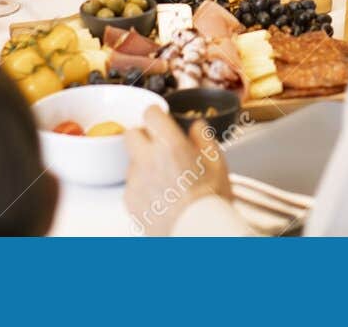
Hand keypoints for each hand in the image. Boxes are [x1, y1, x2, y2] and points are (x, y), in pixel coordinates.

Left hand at [124, 107, 230, 235]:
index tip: (161, 118)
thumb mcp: (218, 163)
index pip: (150, 114)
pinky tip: (160, 196)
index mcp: (170, 145)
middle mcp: (148, 159)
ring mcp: (135, 180)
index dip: (156, 114)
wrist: (198, 234)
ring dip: (143, 163)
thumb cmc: (210, 202)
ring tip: (165, 178)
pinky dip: (142, 186)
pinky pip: (131, 184)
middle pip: (132, 133)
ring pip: (131, 161)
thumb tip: (196, 127)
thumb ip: (204, 137)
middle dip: (143, 136)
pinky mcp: (129, 200)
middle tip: (158, 146)